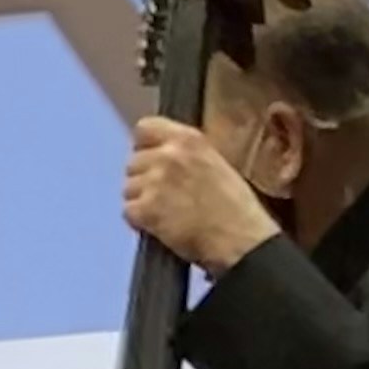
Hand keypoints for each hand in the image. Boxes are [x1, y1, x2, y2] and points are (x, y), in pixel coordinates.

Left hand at [123, 116, 280, 276]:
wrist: (240, 240)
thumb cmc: (236, 209)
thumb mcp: (217, 164)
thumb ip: (188, 155)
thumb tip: (165, 156)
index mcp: (188, 140)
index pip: (144, 129)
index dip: (145, 148)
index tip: (151, 161)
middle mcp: (168, 155)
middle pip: (133, 162)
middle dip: (144, 180)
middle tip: (163, 197)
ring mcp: (155, 182)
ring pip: (128, 188)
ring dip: (140, 201)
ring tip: (164, 214)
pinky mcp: (146, 209)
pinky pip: (128, 211)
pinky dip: (139, 221)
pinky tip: (158, 227)